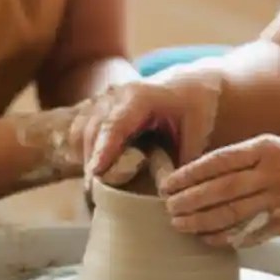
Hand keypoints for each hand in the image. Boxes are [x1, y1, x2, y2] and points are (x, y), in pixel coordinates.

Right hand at [82, 65, 223, 182]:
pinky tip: (95, 176)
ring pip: (83, 131)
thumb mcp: (198, 131)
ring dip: (86, 159)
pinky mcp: (98, 110)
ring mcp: (104, 100)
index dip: (105, 148)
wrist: (188, 85)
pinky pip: (82, 132)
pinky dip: (84, 153)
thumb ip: (183, 160)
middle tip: (93, 194)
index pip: (116, 123)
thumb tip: (168, 193)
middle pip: (94, 129)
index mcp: (141, 96)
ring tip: (93, 190)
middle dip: (91, 161)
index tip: (96, 172)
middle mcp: (116, 95)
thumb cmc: (195, 108)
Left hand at [161, 135, 279, 247]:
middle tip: (168, 207)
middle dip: (190, 200)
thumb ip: (245, 158)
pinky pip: (249, 233)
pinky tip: (207, 238)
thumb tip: (202, 171)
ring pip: (231, 213)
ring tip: (180, 224)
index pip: (219, 161)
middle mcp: (272, 172)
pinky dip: (225, 238)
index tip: (169, 183)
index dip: (190, 173)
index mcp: (266, 148)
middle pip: (221, 189)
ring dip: (201, 221)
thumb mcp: (278, 148)